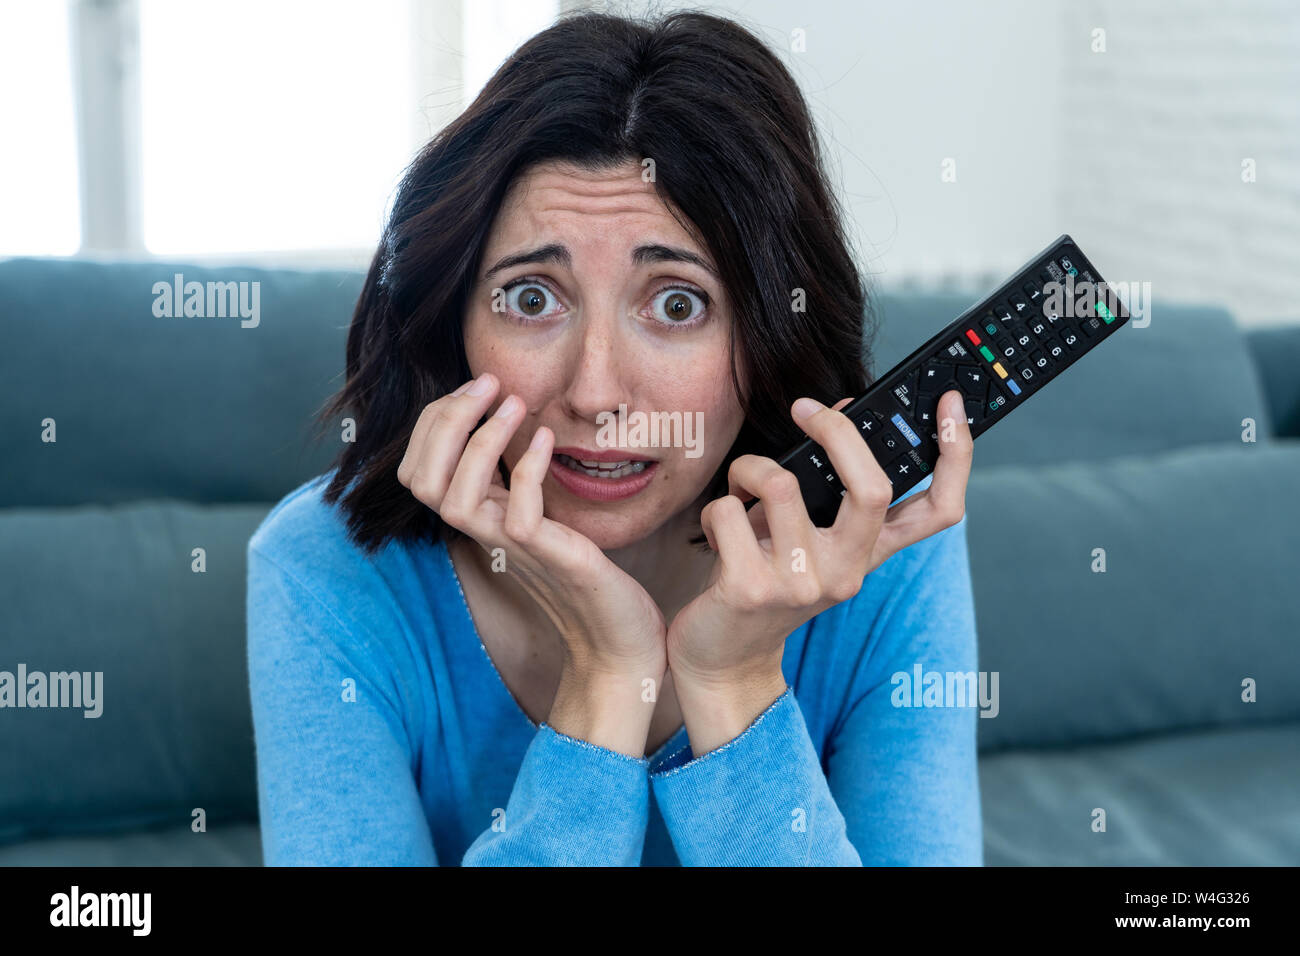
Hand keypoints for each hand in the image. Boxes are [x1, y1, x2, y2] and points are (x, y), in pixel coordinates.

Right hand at [397, 373, 666, 753]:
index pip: (419, 471)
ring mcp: (515, 549)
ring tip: (515, 404)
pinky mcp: (553, 560)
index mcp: (481, 520)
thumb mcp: (543, 517)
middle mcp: (487, 534)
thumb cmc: (588, 576)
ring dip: (481, 442)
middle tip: (488, 383)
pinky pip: (520, 517)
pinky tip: (546, 440)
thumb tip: (507, 426)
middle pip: (423, 481)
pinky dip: (528, 472)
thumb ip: (515, 483)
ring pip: (456, 499)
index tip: (478, 387)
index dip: (436, 423)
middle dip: (446, 421)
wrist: (621, 640)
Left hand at [664, 389, 972, 753]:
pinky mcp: (750, 590)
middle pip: (872, 488)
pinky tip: (716, 529)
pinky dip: (715, 507)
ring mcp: (801, 584)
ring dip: (750, 468)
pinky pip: (728, 512)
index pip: (941, 509)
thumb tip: (840, 409)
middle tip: (805, 409)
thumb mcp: (807, 534)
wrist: (723, 657)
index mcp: (869, 552)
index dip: (956, 455)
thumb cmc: (763, 579)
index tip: (952, 404)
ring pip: (781, 484)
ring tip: (742, 484)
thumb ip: (826, 484)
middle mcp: (847, 570)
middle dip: (837, 432)